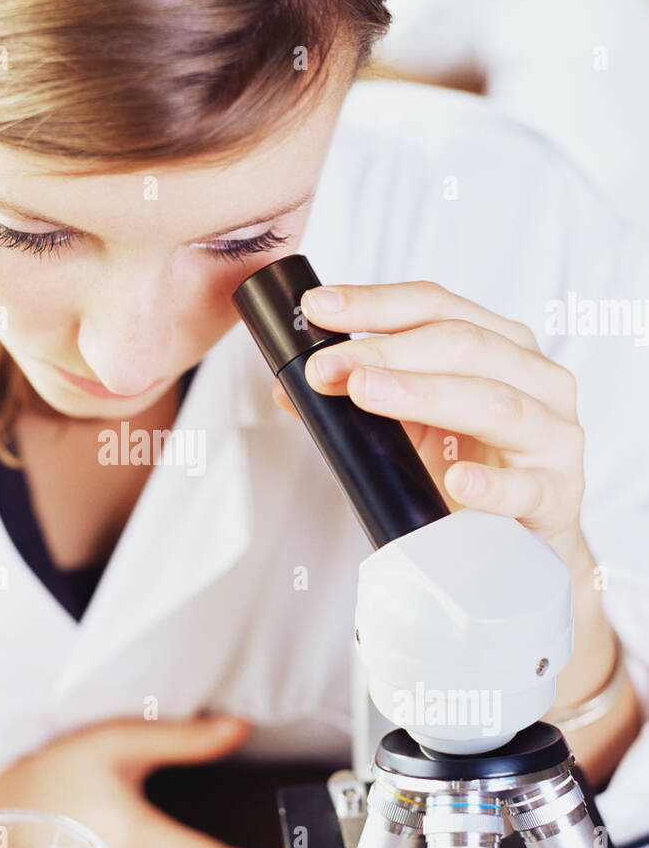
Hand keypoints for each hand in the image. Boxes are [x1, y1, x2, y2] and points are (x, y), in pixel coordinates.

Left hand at [273, 279, 589, 574]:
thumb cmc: (469, 467)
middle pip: (465, 346)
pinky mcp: (558, 495)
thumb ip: (360, 398)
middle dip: (387, 351)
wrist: (520, 545)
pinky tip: (456, 478)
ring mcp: (553, 437)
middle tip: (327, 366)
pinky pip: (525, 488)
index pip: (438, 306)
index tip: (318, 308)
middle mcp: (536, 379)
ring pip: (495, 402)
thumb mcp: (411, 425)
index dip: (375, 303)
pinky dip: (489, 482)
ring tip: (366, 393)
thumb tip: (289, 389)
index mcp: (502, 346)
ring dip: (424, 393)